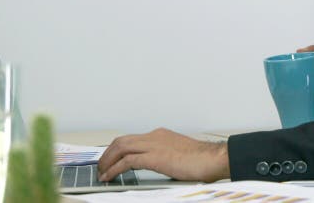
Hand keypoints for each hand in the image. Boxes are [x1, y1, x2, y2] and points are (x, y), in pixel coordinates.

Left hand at [97, 128, 228, 182]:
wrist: (212, 159)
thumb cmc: (202, 159)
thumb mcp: (179, 154)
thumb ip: (166, 156)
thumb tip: (159, 166)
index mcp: (161, 135)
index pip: (132, 139)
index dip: (118, 149)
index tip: (111, 158)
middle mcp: (155, 136)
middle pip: (122, 140)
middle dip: (108, 153)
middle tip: (101, 165)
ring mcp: (154, 145)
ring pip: (120, 147)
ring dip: (107, 160)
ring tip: (101, 172)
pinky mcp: (154, 157)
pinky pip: (127, 162)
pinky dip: (114, 169)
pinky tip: (109, 177)